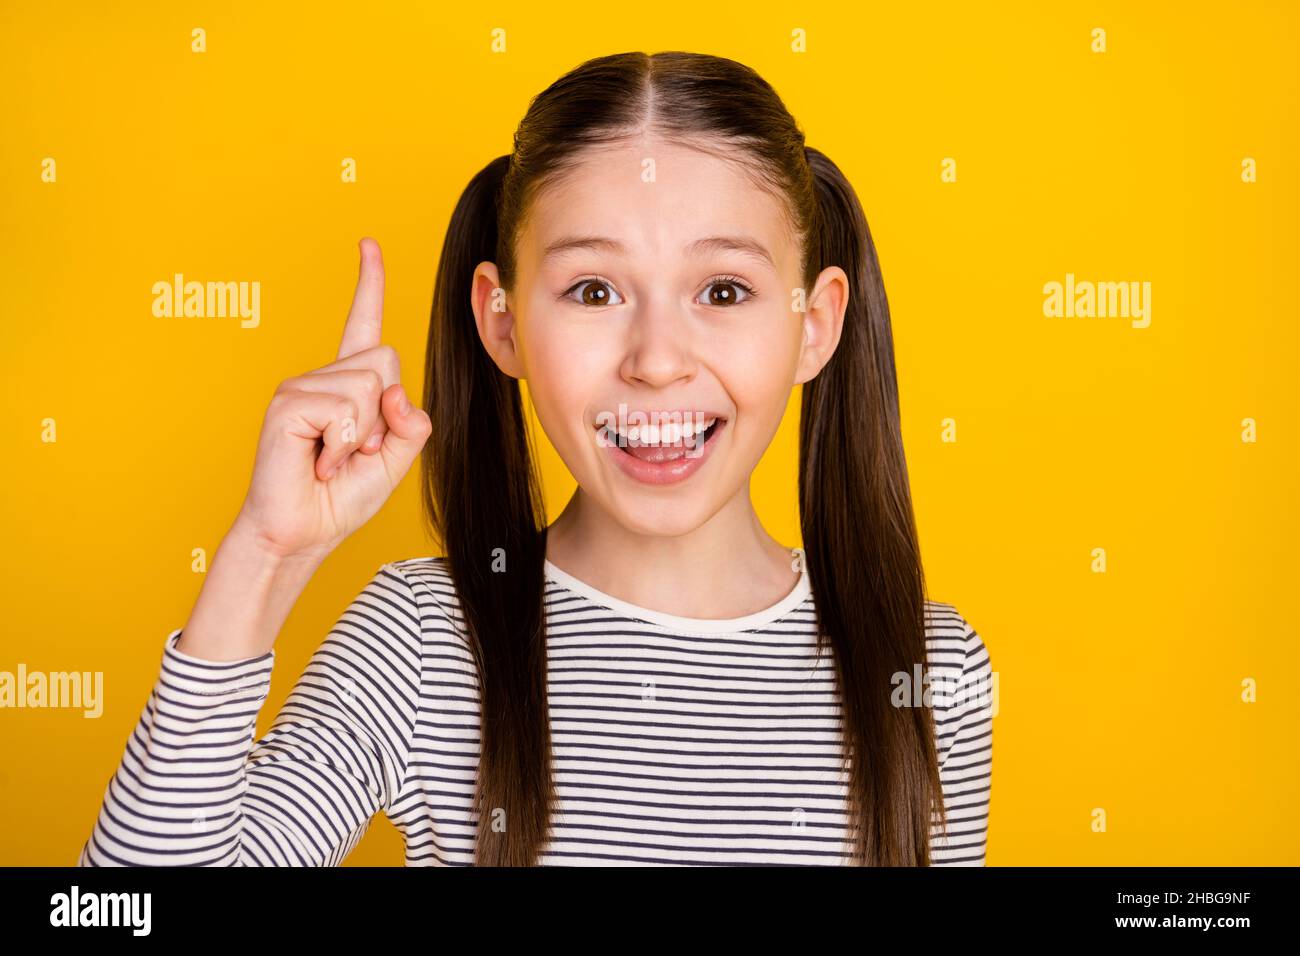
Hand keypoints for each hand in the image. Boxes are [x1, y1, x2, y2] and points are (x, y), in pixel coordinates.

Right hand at [232, 237, 431, 561]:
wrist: (300, 533)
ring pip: (368, 386)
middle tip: (355, 451)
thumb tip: (396, 393)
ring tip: (333, 460)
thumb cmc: (340, 498)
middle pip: (385, 359)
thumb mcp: (394, 460)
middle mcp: (322, 378)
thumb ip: (411, 425)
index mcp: (348, 386)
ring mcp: (300, 387)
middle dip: (386, 413)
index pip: (362, 325)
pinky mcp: (287, 404)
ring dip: (363, 436)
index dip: (369, 284)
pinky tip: (319, 462)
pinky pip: (344, 410)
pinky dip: (343, 446)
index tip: (368, 244)